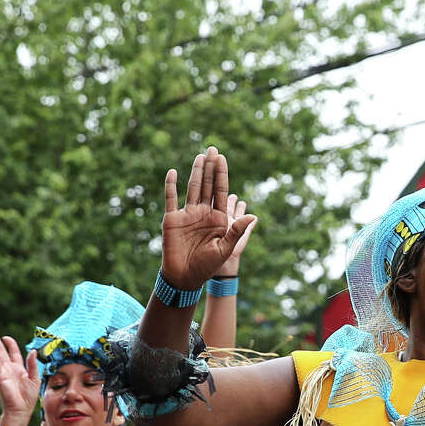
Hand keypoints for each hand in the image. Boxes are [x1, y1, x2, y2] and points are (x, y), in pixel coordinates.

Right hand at [0, 332, 39, 425]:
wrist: (22, 410)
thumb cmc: (28, 397)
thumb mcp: (35, 378)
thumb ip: (33, 364)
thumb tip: (33, 351)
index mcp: (19, 369)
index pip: (13, 353)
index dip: (10, 345)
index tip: (6, 338)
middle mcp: (10, 369)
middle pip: (2, 352)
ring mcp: (4, 372)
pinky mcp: (0, 377)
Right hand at [160, 147, 256, 289]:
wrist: (185, 277)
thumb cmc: (207, 266)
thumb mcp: (225, 248)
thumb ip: (236, 231)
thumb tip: (253, 216)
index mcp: (218, 218)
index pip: (221, 191)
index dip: (222, 174)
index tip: (223, 158)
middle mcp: (203, 212)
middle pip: (208, 185)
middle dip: (211, 167)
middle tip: (213, 148)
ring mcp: (187, 214)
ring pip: (192, 188)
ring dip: (196, 172)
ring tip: (200, 156)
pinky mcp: (172, 219)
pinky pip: (171, 199)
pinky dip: (171, 186)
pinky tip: (173, 172)